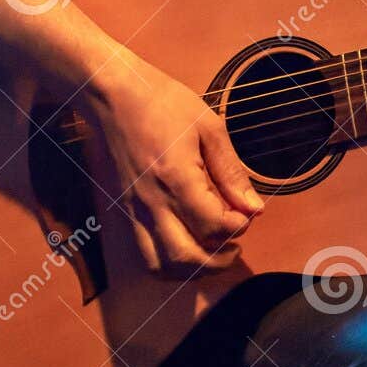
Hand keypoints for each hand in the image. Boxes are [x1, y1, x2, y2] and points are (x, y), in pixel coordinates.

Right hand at [84, 59, 262, 276]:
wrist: (113, 96)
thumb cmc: (163, 103)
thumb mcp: (209, 127)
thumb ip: (232, 171)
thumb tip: (253, 208)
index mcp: (176, 178)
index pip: (212, 225)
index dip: (238, 227)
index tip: (247, 213)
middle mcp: (152, 202)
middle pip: (186, 258)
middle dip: (219, 262)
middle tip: (236, 246)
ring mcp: (136, 211)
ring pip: (161, 266)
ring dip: (193, 270)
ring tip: (214, 252)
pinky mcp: (127, 213)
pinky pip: (146, 255)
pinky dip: (170, 265)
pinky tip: (188, 248)